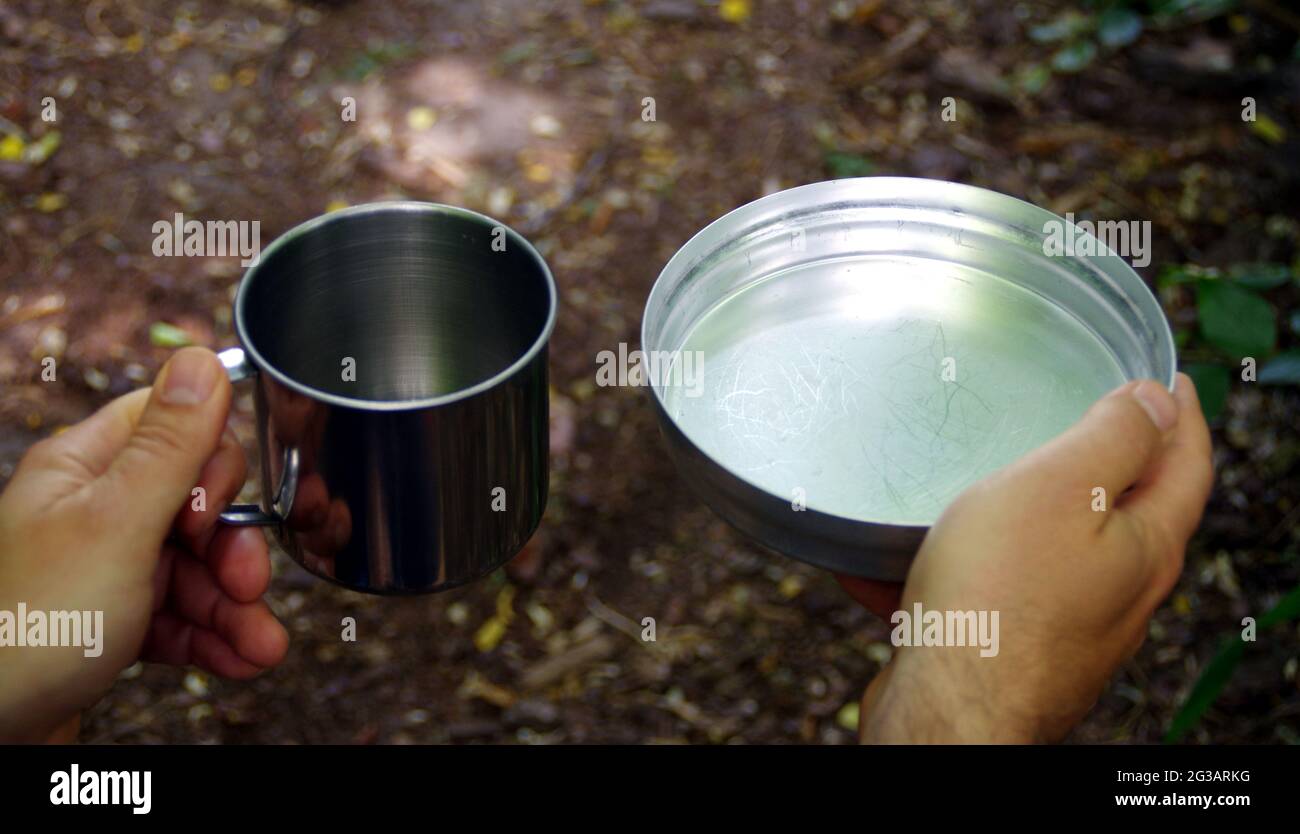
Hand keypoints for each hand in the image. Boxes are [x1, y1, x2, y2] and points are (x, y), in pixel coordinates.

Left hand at [0, 348, 288, 742]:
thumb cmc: (28, 629)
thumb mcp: (117, 525)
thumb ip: (171, 446)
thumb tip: (204, 358)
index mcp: (83, 468)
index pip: (173, 427)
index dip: (214, 466)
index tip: (212, 513)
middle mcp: (94, 511)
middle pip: (199, 505)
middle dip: (235, 551)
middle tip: (247, 585)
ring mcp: (105, 568)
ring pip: (198, 567)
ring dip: (238, 606)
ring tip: (260, 646)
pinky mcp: (114, 620)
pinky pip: (183, 615)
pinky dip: (216, 636)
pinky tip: (241, 658)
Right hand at [849, 374, 1212, 742]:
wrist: (944, 712)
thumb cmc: (996, 599)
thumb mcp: (1060, 489)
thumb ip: (1114, 439)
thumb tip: (1158, 404)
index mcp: (1142, 548)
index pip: (1185, 464)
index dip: (1179, 413)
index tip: (1167, 378)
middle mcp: (1114, 594)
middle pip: (1121, 514)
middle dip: (1100, 466)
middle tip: (1079, 420)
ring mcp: (1061, 629)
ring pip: (1038, 555)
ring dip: (1001, 519)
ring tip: (957, 488)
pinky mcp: (1005, 653)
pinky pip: (974, 595)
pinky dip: (935, 571)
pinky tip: (878, 560)